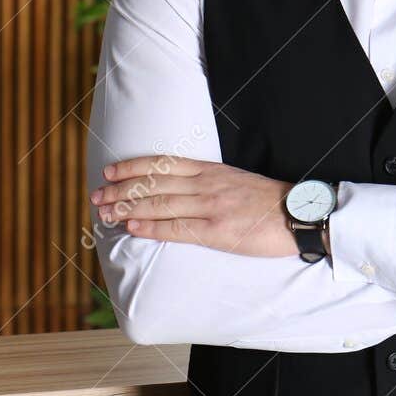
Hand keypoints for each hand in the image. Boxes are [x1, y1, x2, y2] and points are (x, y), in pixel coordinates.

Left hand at [90, 155, 297, 257]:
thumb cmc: (267, 201)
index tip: (110, 171)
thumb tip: (179, 189)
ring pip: (159, 205)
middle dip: (121, 190)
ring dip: (128, 209)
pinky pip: (176, 228)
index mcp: (209, 170)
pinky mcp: (216, 231)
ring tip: (105, 214)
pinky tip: (132, 228)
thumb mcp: (234, 180)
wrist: (298, 215)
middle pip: (153, 184)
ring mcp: (210, 207)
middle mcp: (205, 184)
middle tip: (96, 197)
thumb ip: (207, 182)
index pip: (162, 164)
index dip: (132, 166)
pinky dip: (151, 227)